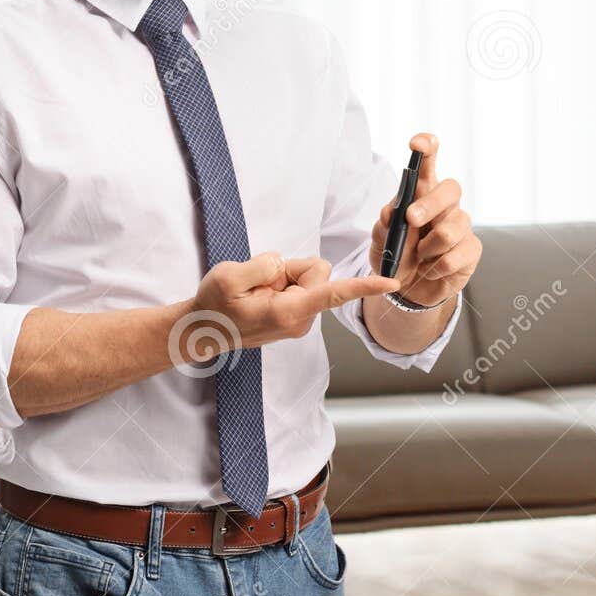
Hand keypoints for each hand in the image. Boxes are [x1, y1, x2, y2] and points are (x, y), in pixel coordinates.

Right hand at [180, 252, 397, 363]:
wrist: (203, 330)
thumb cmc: (214, 305)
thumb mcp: (230, 276)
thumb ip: (264, 265)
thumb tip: (285, 266)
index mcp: (287, 312)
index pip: (333, 293)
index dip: (364, 286)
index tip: (392, 284)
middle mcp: (300, 320)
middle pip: (316, 271)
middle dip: (290, 268)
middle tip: (257, 283)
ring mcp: (299, 321)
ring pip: (307, 277)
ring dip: (283, 277)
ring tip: (256, 293)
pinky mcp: (296, 317)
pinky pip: (299, 285)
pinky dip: (281, 285)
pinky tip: (261, 297)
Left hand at [368, 133, 481, 308]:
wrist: (407, 290)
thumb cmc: (396, 257)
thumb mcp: (381, 241)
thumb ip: (384, 227)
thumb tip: (389, 213)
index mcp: (421, 193)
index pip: (427, 164)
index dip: (427, 148)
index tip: (417, 144)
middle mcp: (445, 205)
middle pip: (451, 189)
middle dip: (429, 204)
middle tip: (410, 219)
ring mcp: (461, 226)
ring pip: (452, 228)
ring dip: (428, 247)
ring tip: (420, 257)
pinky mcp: (471, 249)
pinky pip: (456, 255)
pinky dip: (437, 267)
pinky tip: (431, 270)